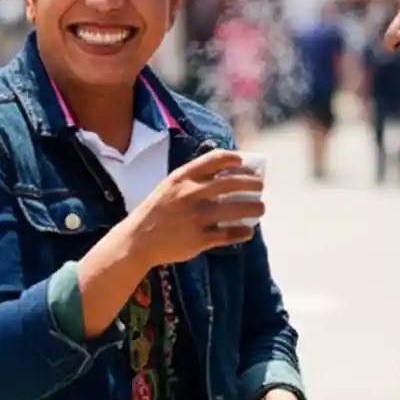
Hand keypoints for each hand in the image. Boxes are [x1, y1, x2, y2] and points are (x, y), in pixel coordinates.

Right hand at [118, 150, 264, 266]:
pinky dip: (242, 233)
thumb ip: (193, 180)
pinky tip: (247, 232)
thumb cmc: (157, 211)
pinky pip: (228, 235)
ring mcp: (195, 217)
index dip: (234, 159)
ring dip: (254, 208)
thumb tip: (227, 175)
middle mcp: (190, 194)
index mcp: (182, 178)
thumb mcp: (169, 187)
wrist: (138, 240)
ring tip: (260, 208)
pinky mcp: (198, 239)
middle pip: (232, 183)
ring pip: (235, 209)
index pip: (215, 159)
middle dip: (252, 183)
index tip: (244, 163)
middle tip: (260, 187)